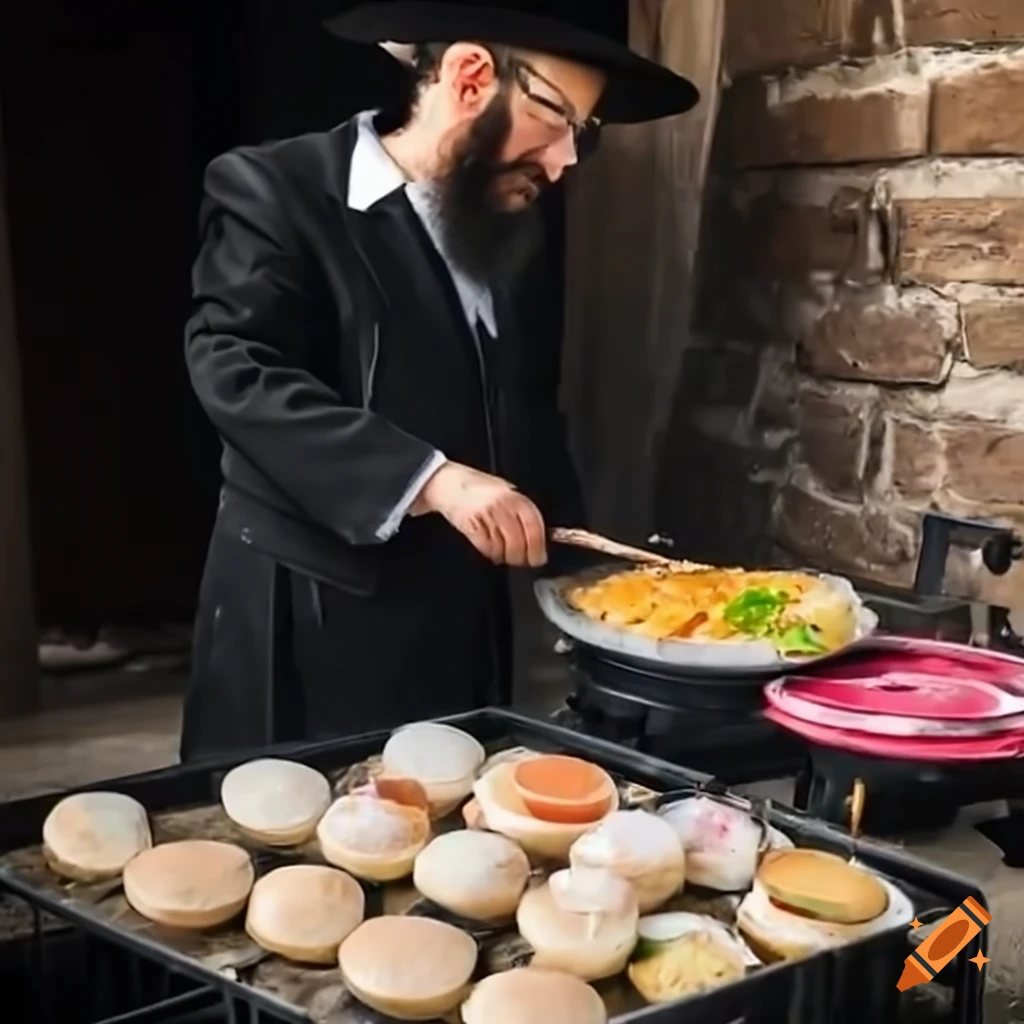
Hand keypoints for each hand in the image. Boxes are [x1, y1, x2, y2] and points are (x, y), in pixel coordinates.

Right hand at [412, 462, 547, 566]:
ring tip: (504, 554)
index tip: (539, 557)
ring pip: (502, 546)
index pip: (533, 525)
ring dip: (505, 556)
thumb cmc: (478, 488)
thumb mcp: (505, 492)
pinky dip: (491, 552)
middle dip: (522, 557)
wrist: (448, 482)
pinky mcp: (470, 525)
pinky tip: (492, 550)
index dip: (538, 546)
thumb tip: (538, 538)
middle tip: (523, 561)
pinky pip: (486, 547)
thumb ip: (521, 512)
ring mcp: (486, 515)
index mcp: (515, 496)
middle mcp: (502, 505)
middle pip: (518, 540)